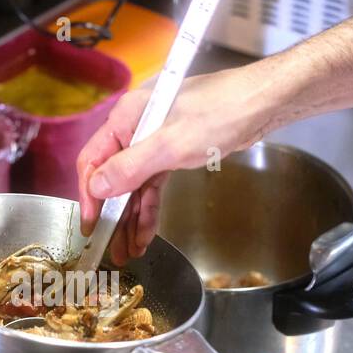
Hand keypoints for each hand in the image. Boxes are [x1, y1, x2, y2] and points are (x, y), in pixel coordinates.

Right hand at [75, 65, 275, 263]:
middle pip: (113, 177)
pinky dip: (150, 207)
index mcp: (127, 117)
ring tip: (129, 250)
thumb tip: (95, 187)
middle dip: (113, 215)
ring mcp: (155, 141)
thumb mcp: (171, 144)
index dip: (90, 195)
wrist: (262, 103)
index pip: (94, 160)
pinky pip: (153, 184)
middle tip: (111, 248)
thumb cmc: (219, 114)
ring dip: (132, 217)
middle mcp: (136, 128)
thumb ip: (130, 167)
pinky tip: (147, 232)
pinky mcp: (174, 152)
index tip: (92, 225)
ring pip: (134, 185)